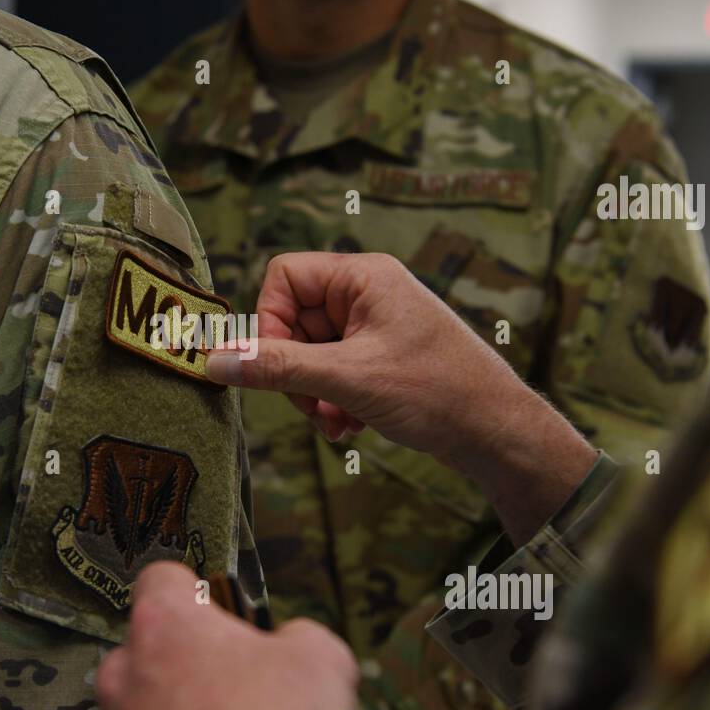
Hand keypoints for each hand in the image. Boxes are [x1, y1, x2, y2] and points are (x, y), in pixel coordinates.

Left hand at [86, 562, 358, 709]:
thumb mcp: (319, 662)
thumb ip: (300, 636)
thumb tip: (292, 642)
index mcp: (167, 622)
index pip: (162, 579)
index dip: (194, 593)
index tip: (217, 612)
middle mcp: (126, 667)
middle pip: (145, 646)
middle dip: (180, 662)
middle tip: (227, 688)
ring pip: (133, 704)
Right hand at [205, 252, 595, 542]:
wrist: (497, 432)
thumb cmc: (436, 392)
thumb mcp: (347, 379)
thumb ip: (276, 369)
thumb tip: (213, 361)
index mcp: (363, 277)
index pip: (284, 278)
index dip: (270, 323)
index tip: (278, 367)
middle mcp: (368, 293)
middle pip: (293, 320)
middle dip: (295, 371)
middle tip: (314, 405)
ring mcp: (376, 326)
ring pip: (310, 353)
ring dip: (313, 394)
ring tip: (337, 422)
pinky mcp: (381, 357)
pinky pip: (333, 371)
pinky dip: (333, 401)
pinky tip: (351, 426)